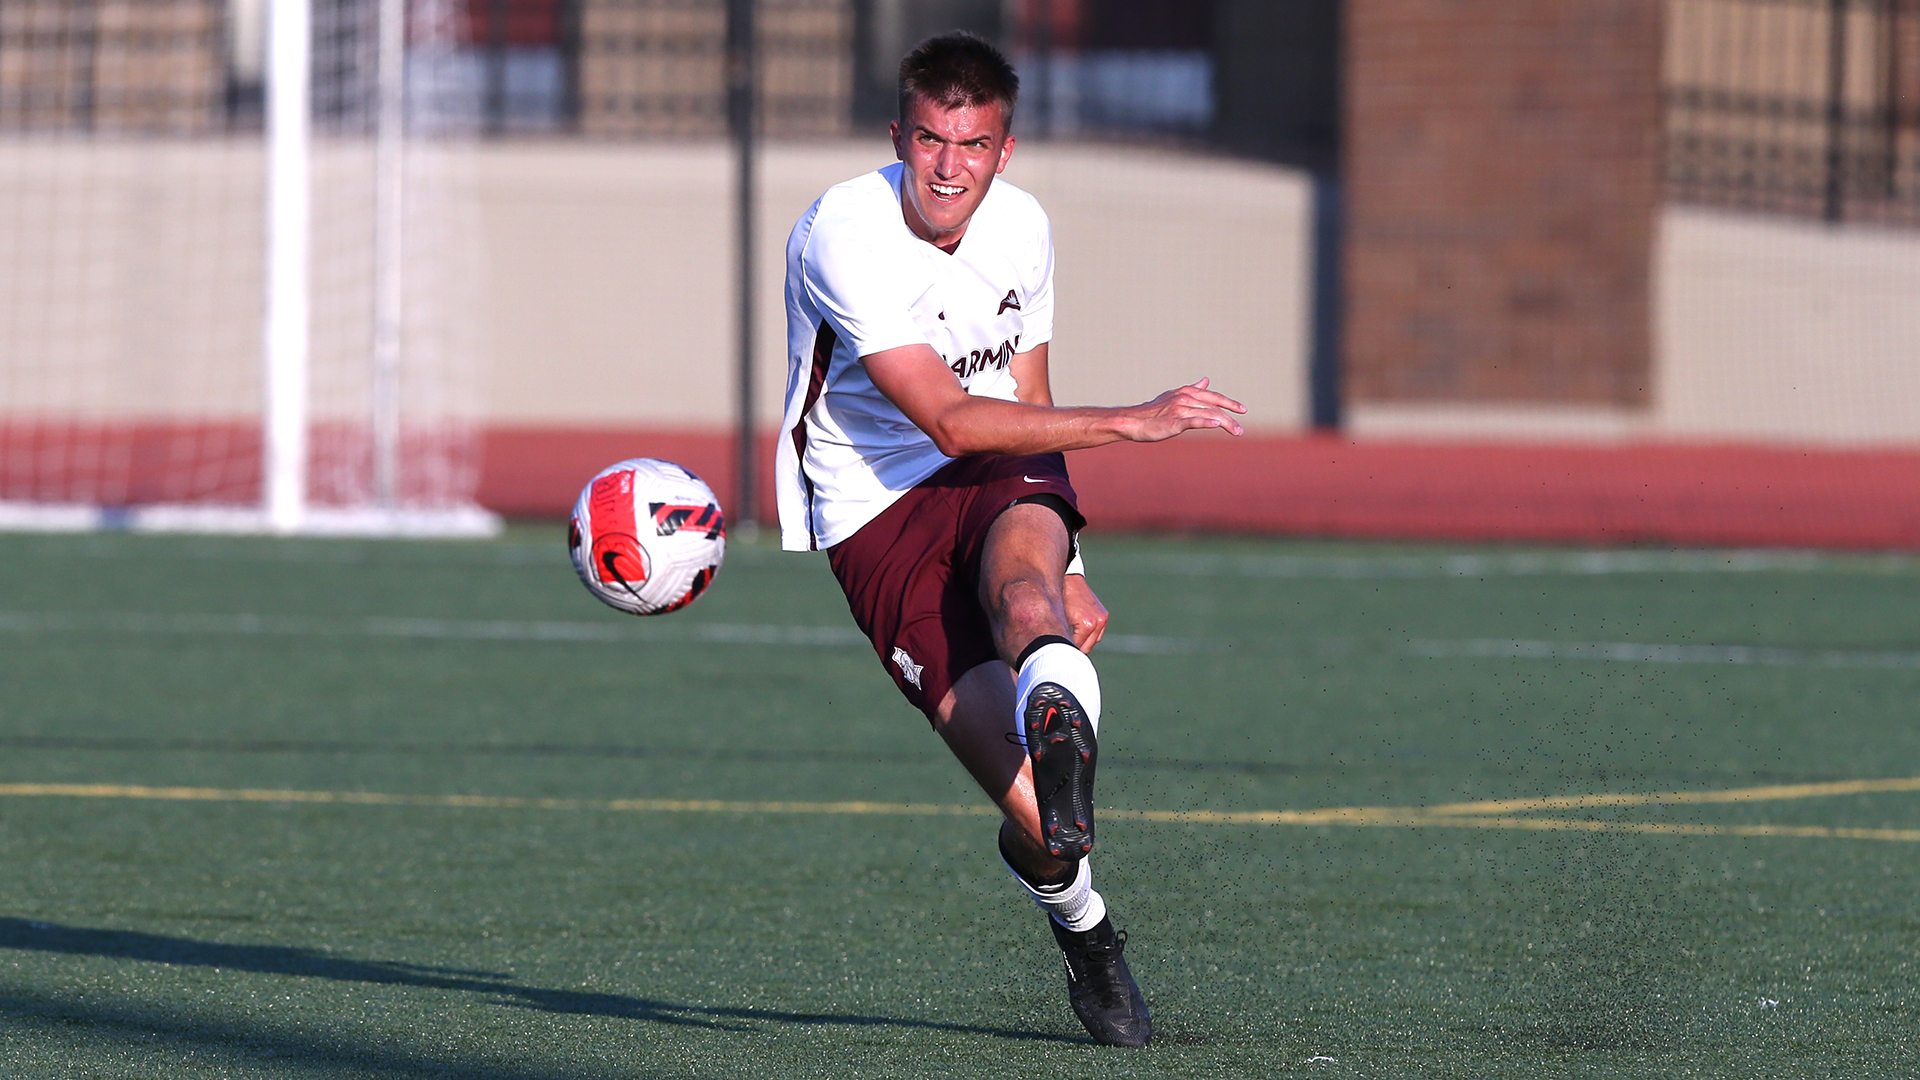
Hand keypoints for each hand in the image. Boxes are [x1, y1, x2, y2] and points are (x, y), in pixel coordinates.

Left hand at [1063, 574, 1108, 652]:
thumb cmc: (1060, 598)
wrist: (1069, 579)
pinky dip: (1089, 633)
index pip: (1077, 647)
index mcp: (1087, 624)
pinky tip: (1078, 629)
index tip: (1058, 652)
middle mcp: (1098, 622)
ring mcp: (1103, 618)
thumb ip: (1062, 636)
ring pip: (1093, 641)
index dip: (1065, 650)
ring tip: (1070, 635)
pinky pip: (1097, 632)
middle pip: (1087, 647)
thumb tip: (1059, 652)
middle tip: (1062, 646)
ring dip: (1084, 641)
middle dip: (1075, 647)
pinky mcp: (1104, 615)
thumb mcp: (1059, 619)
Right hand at [1122, 377, 1246, 441]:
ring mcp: (1180, 410)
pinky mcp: (1174, 422)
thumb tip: (1206, 380)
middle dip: (1230, 417)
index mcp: (1186, 392)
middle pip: (1214, 407)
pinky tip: (1216, 424)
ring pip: (1208, 415)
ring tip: (1237, 432)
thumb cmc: (1153, 412)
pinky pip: (1193, 421)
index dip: (1229, 402)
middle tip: (1240, 430)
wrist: (1133, 421)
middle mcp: (1185, 398)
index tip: (1242, 410)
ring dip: (1225, 423)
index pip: (1213, 396)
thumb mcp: (1174, 396)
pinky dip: (1205, 422)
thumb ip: (1193, 389)